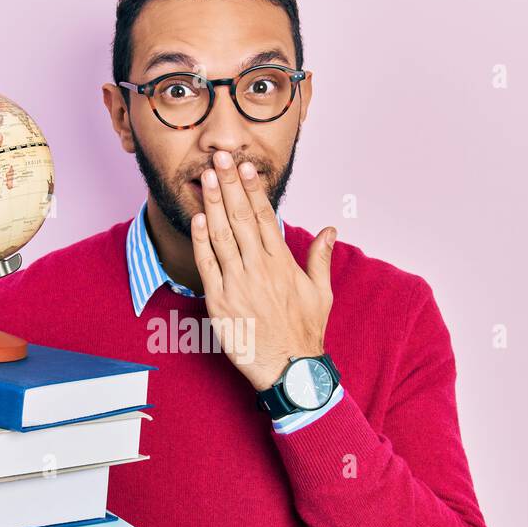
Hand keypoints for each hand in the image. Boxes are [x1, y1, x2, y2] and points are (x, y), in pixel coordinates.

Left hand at [191, 150, 335, 390]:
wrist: (289, 369)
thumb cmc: (304, 332)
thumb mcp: (321, 292)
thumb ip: (320, 257)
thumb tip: (330, 229)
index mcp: (282, 263)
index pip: (264, 217)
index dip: (252, 189)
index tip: (244, 167)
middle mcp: (259, 268)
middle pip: (240, 218)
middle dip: (229, 185)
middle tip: (219, 157)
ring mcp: (237, 284)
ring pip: (221, 236)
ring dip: (212, 204)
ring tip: (206, 178)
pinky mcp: (219, 302)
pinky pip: (207, 266)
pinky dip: (200, 241)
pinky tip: (197, 219)